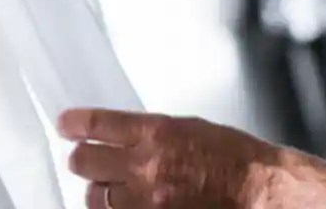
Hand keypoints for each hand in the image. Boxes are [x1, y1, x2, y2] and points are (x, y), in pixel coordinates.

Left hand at [58, 108, 325, 208]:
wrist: (259, 191)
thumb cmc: (233, 158)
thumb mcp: (188, 128)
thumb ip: (149, 133)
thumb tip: (117, 135)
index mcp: (155, 133)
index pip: (94, 124)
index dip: (73, 124)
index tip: (66, 125)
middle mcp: (145, 166)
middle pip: (83, 161)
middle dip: (84, 159)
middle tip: (88, 158)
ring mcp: (146, 201)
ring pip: (93, 196)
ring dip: (99, 190)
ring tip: (112, 187)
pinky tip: (127, 202)